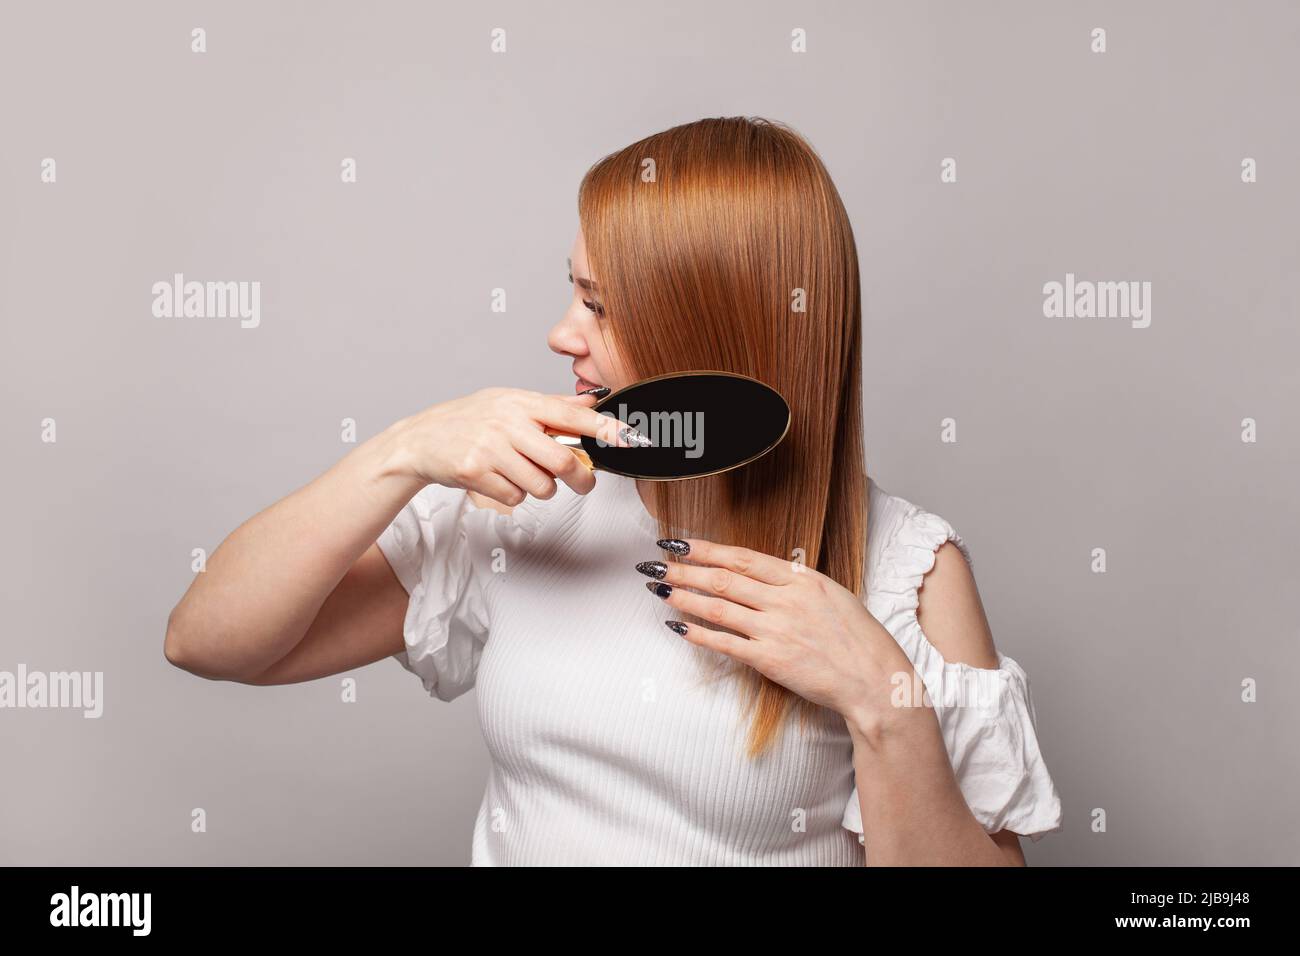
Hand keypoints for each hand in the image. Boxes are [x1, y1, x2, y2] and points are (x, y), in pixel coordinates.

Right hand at [387, 388, 632, 505]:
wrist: (420, 440)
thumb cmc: (468, 421)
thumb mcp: (507, 402)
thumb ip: (550, 407)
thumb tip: (592, 403)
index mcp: (519, 402)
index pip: (571, 414)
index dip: (603, 427)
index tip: (629, 437)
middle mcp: (506, 422)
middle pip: (562, 459)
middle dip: (580, 478)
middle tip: (583, 482)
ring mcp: (490, 448)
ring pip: (541, 484)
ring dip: (540, 488)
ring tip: (522, 474)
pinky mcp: (475, 472)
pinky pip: (515, 496)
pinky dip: (514, 494)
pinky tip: (498, 479)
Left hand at [640, 537, 922, 736]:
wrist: (875, 680)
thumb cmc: (857, 639)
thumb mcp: (831, 595)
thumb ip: (794, 584)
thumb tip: (757, 575)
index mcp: (802, 579)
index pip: (742, 556)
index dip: (705, 548)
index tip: (678, 542)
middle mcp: (786, 600)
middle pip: (723, 578)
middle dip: (684, 569)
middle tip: (655, 563)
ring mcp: (777, 630)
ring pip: (718, 607)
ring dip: (684, 596)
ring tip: (659, 589)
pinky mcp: (771, 661)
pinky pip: (725, 643)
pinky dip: (698, 633)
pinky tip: (677, 626)